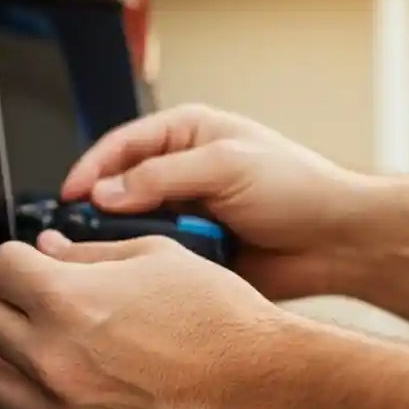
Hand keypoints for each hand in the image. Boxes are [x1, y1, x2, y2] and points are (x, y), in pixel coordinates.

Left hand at [0, 231, 291, 408]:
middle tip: (30, 301)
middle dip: (4, 304)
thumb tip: (50, 251)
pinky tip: (73, 387)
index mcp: (67, 303)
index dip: (15, 262)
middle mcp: (55, 361)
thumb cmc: (227, 327)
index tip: (27, 266)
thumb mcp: (157, 259)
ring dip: (6, 356)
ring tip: (37, 344)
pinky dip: (44, 403)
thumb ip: (89, 255)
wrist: (273, 395)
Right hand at [61, 103, 368, 299]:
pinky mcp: (190, 250)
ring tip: (106, 254)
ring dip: (121, 239)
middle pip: (117, 186)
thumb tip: (106, 192)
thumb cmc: (299, 189)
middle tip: (77, 231)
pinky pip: (152, 256)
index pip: (121, 145)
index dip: (90, 169)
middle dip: (98, 208)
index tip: (69, 196)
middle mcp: (178, 171)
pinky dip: (143, 264)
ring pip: (131, 224)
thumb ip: (162, 176)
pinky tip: (137, 273)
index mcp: (185, 135)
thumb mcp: (226, 167)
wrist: (339, 244)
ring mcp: (183, 212)